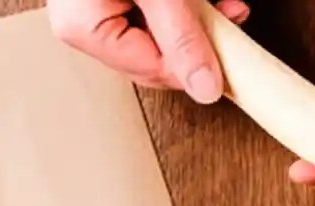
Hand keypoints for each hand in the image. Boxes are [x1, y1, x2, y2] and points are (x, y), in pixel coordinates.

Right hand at [48, 0, 249, 102]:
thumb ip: (181, 36)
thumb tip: (205, 87)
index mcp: (84, 28)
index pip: (152, 70)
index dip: (195, 63)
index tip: (230, 56)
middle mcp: (84, 24)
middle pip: (155, 56)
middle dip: (197, 40)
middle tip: (228, 23)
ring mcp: (94, 9)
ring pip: (157, 34)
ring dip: (193, 22)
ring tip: (220, 7)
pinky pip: (149, 14)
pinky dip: (178, 8)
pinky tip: (204, 1)